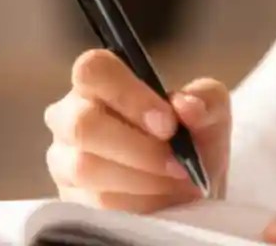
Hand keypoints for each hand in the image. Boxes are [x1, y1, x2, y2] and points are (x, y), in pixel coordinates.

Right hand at [43, 48, 231, 212]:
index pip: (93, 70)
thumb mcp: (212, 115)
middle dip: (138, 148)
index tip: (168, 124)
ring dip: (142, 180)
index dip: (129, 95)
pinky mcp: (68, 200)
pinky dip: (136, 205)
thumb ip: (206, 101)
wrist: (190, 192)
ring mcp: (63, 160)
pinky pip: (94, 204)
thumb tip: (186, 106)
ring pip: (86, 168)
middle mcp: (70, 116)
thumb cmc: (193, 142)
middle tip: (178, 162)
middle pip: (82, 124)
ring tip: (176, 182)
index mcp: (99, 82)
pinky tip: (160, 201)